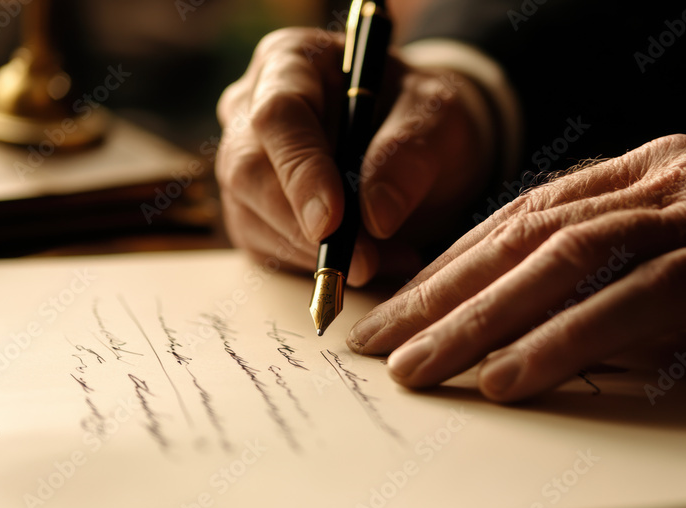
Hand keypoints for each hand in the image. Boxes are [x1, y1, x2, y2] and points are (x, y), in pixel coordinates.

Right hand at [215, 28, 489, 285]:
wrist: (425, 147)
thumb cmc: (425, 117)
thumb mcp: (439, 119)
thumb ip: (410, 154)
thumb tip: (377, 216)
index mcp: (292, 60)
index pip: (278, 115)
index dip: (301, 171)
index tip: (332, 221)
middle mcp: (251, 106)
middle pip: (249, 172)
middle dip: (304, 227)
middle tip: (363, 263)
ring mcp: (246, 161)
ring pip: (253, 218)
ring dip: (318, 254)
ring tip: (390, 258)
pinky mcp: (254, 210)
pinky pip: (270, 249)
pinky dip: (318, 267)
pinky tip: (374, 263)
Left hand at [347, 134, 685, 400]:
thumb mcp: (662, 255)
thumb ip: (595, 273)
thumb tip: (503, 326)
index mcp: (632, 172)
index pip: (520, 215)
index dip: (450, 263)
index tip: (396, 311)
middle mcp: (655, 180)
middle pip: (526, 236)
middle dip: (444, 294)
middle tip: (382, 345)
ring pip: (567, 261)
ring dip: (484, 320)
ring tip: (424, 369)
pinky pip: (632, 302)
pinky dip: (564, 342)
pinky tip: (510, 379)